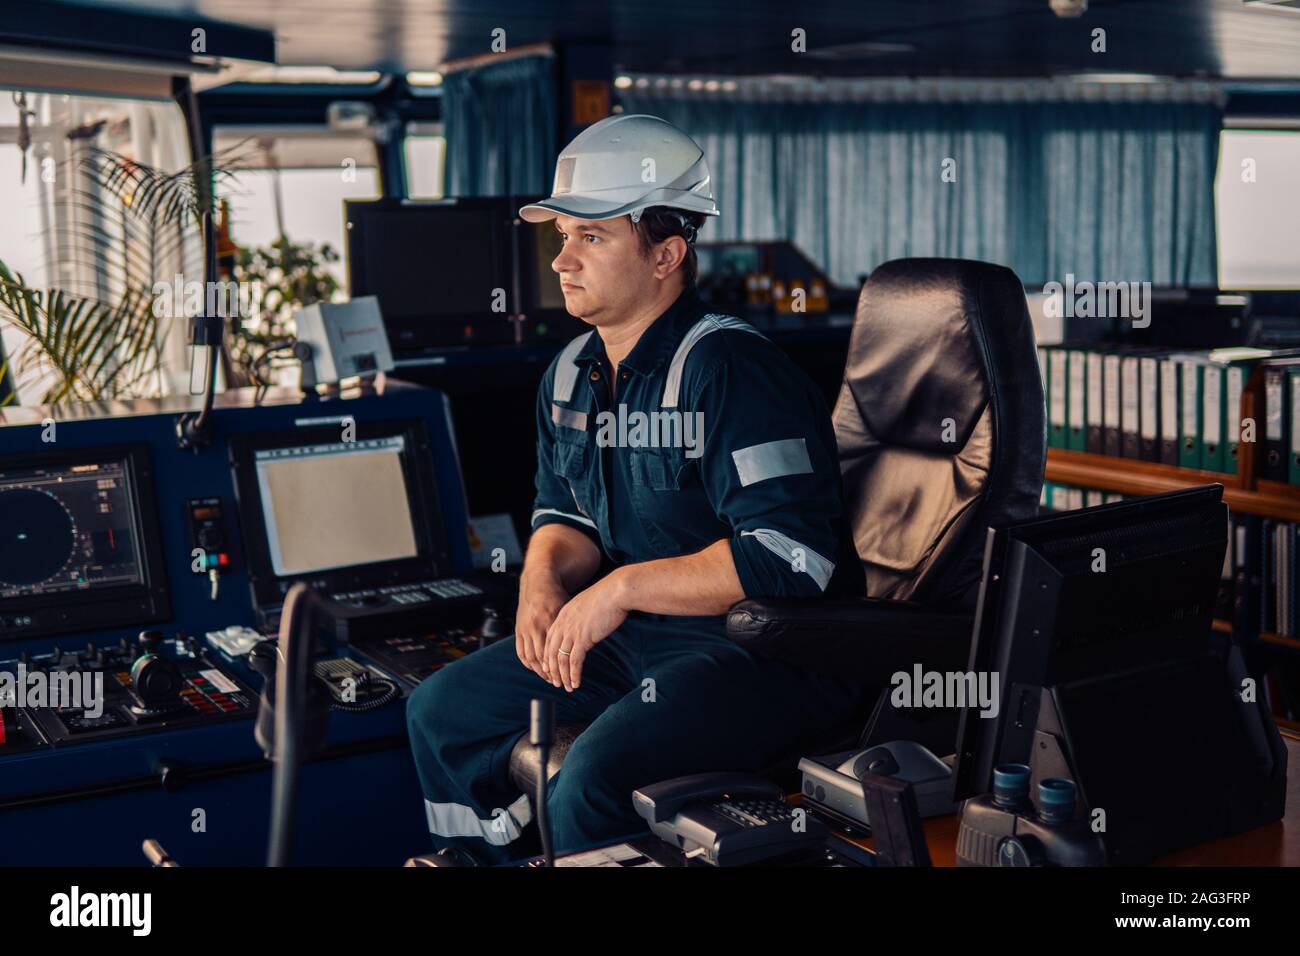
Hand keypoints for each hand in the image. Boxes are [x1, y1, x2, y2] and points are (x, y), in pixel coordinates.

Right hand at [515, 570, 568, 679]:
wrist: (537, 582)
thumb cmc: (557, 595)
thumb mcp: (567, 609)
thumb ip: (571, 627)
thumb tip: (584, 644)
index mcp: (550, 621)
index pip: (555, 650)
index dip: (561, 666)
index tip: (569, 675)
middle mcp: (536, 626)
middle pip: (542, 657)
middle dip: (551, 673)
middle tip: (559, 683)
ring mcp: (525, 629)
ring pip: (531, 657)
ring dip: (540, 671)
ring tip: (549, 679)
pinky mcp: (518, 630)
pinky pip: (521, 651)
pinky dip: (528, 663)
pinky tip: (536, 669)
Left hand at [543, 572, 627, 691]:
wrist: (616, 592)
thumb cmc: (608, 597)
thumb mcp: (587, 607)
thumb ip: (581, 619)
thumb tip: (585, 632)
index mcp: (563, 615)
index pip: (550, 640)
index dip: (549, 656)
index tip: (551, 668)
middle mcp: (563, 624)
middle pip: (551, 652)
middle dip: (552, 670)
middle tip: (556, 682)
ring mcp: (571, 632)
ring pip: (560, 660)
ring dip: (563, 676)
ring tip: (567, 687)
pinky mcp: (583, 639)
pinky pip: (574, 662)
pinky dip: (574, 674)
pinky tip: (576, 683)